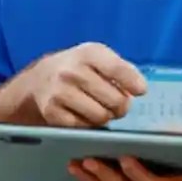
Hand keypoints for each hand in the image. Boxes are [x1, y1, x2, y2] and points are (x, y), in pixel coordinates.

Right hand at [27, 42, 146, 127]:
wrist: (40, 77)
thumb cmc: (79, 67)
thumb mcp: (98, 57)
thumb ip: (121, 69)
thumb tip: (139, 89)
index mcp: (88, 53)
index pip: (117, 69)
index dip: (133, 82)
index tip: (141, 91)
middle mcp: (72, 71)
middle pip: (114, 100)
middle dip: (122, 105)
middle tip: (117, 103)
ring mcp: (60, 92)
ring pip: (101, 117)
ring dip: (106, 116)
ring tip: (102, 108)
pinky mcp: (52, 112)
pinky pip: (84, 127)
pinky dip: (89, 124)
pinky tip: (85, 114)